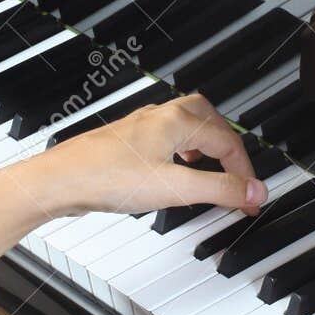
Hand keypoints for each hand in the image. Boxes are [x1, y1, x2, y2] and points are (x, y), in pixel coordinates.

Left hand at [44, 93, 267, 215]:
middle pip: (210, 119)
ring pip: (187, 123)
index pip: (228, 142)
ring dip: (207, 144)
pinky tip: (176, 167)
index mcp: (179, 121)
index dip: (245, 172)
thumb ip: (221, 189)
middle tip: (241, 173)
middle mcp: (161, 116)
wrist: (60, 180)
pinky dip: (183, 148)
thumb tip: (255, 191)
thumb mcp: (175, 188)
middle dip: (230, 146)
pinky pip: (167, 135)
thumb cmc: (107, 178)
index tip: (253, 197)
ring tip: (215, 167)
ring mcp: (143, 126)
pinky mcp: (128, 140)